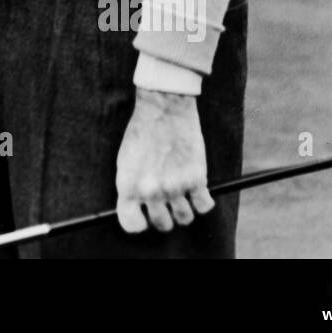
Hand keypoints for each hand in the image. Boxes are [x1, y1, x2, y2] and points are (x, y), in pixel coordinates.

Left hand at [114, 88, 213, 232]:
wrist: (163, 107)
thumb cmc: (143, 131)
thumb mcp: (126, 160)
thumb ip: (132, 186)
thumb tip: (137, 207)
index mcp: (128, 186)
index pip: (131, 225)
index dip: (140, 222)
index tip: (145, 214)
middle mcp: (150, 191)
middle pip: (162, 224)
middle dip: (166, 216)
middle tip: (169, 201)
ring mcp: (174, 187)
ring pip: (185, 218)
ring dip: (186, 208)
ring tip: (183, 191)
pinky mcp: (195, 178)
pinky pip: (204, 206)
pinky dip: (204, 200)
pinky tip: (199, 187)